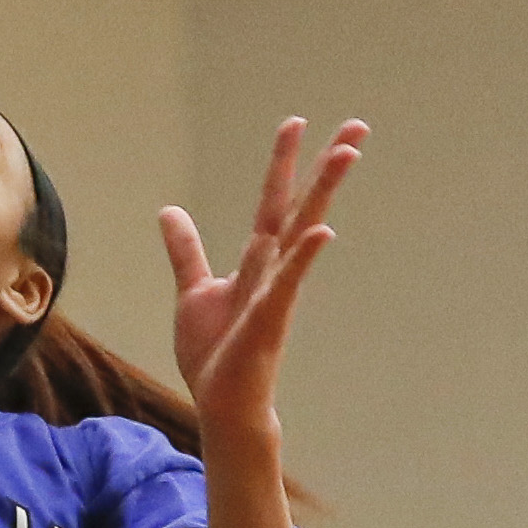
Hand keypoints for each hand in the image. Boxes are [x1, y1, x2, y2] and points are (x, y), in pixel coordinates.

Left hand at [160, 118, 365, 449]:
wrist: (222, 404)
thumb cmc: (216, 354)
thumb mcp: (194, 292)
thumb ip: (186, 251)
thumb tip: (169, 210)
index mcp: (257, 261)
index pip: (273, 201)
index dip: (283, 163)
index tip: (297, 122)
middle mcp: (274, 269)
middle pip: (302, 207)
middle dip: (326, 167)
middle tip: (358, 126)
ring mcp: (276, 292)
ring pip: (301, 233)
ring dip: (324, 192)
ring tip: (347, 154)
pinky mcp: (269, 320)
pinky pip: (289, 282)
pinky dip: (303, 256)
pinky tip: (322, 230)